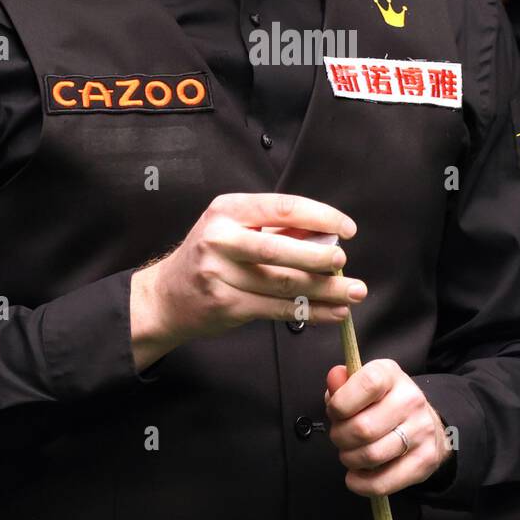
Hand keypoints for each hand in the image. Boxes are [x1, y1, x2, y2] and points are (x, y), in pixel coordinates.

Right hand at [133, 192, 367, 351]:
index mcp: (228, 210)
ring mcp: (221, 274)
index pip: (282, 207)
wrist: (167, 296)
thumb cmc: (209, 256)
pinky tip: (333, 312)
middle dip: (321, 257)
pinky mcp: (227, 305)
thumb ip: (278, 229)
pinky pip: (278, 309)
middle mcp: (221, 239)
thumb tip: (327, 234)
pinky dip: (311, 312)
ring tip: (352, 293)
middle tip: (344, 263)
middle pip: (281, 248)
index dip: (320, 216)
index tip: (347, 228)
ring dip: (325, 290)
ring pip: (284, 283)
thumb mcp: (236, 228)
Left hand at [324, 358, 452, 496]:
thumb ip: (342, 384)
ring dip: (350, 460)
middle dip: (340, 438)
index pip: (367, 384)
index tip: (335, 412)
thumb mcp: (362, 386)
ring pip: (371, 456)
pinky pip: (383, 482)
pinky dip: (361, 484)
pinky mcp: (425, 460)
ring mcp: (421, 430)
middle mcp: (410, 399)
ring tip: (350, 454)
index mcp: (391, 375)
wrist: (424, 423)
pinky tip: (357, 475)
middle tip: (340, 437)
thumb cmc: (383, 404)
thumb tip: (334, 378)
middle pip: (363, 428)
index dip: (341, 403)